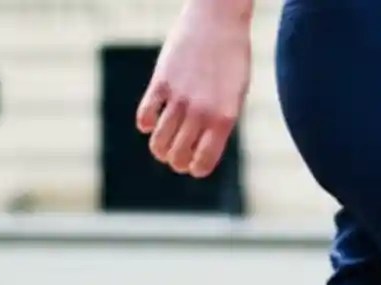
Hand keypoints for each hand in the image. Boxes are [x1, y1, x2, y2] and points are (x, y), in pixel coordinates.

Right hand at [137, 0, 252, 178]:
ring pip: (159, 142)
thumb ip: (219, 122)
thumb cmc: (231, 59)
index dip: (195, 168)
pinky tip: (151, 121)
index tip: (192, 166)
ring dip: (159, 149)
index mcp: (225, 118)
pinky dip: (146, 124)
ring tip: (162, 146)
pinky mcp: (161, 82)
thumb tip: (199, 150)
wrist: (218, 20)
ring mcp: (180, 97)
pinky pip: (145, 117)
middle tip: (176, 156)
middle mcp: (202, 112)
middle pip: (178, 155)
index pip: (203, 161)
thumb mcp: (234, 94)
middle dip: (175, 161)